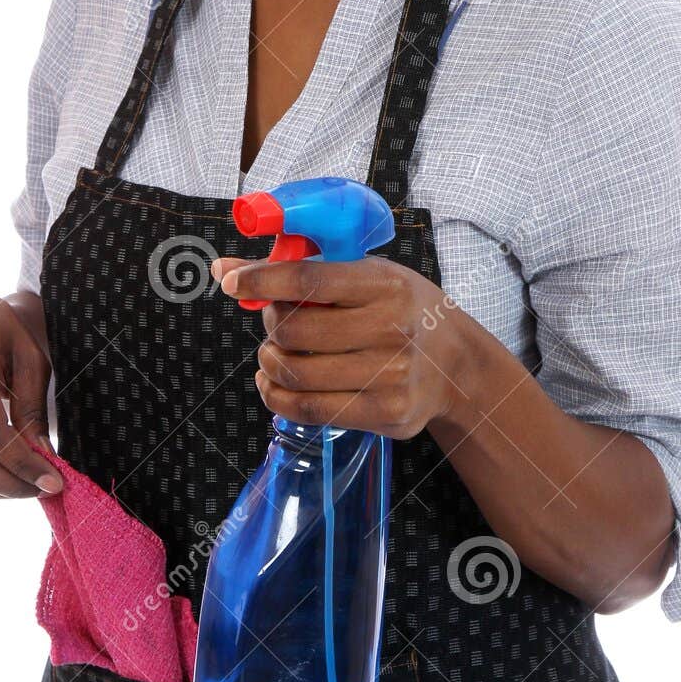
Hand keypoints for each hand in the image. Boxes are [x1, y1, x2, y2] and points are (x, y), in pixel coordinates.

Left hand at [210, 254, 472, 439]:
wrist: (456, 364)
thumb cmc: (402, 310)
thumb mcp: (367, 274)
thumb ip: (301, 269)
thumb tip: (224, 270)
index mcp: (386, 285)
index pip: (309, 280)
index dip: (261, 279)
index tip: (233, 282)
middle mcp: (391, 329)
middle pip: (294, 330)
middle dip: (270, 324)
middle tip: (274, 322)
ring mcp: (391, 375)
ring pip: (295, 373)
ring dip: (268, 362)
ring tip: (273, 354)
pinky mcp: (386, 413)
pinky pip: (309, 410)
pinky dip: (276, 397)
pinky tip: (274, 384)